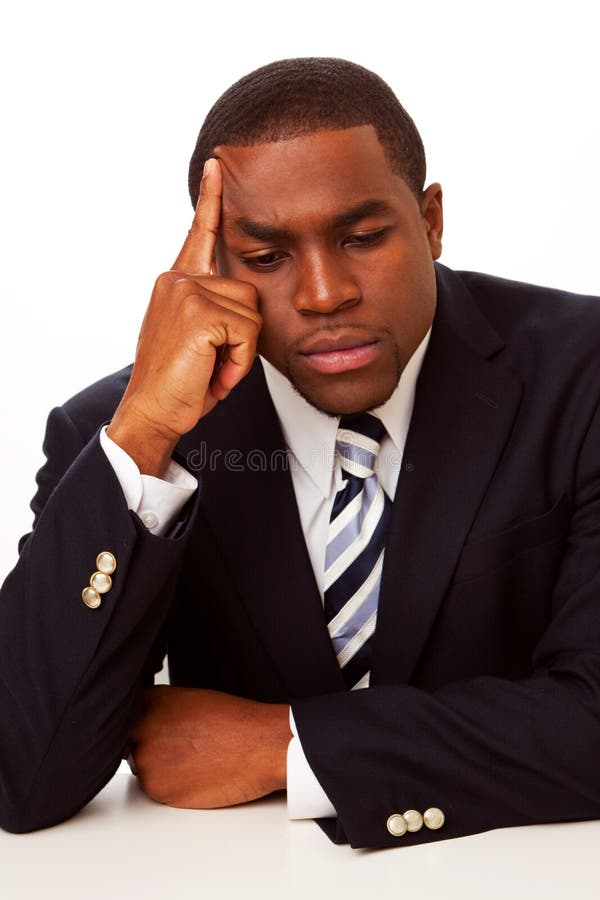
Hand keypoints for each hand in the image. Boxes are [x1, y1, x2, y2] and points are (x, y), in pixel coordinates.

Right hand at [107, 158, 261, 474]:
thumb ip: (214, 310)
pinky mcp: (198, 311)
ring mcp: (186, 292)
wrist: (152, 412)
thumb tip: (244, 301)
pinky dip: (239, 361)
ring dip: (240, 351)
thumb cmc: (178, 383)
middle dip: (242, 335)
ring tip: (210, 368)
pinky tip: (213, 372)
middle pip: (248, 291)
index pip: (198, 235)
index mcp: (177, 283)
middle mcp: (178, 280)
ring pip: (251, 313)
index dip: (209, 200)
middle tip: (214, 363)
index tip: (216, 165)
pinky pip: (247, 332)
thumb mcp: (198, 339)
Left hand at [127, 686, 290, 808]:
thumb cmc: (234, 721)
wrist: (260, 745)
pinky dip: (170, 786)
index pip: (125, 715)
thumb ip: (158, 708)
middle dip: (147, 746)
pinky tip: (194, 775)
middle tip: (180, 747)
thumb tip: (142, 721)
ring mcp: (146, 758)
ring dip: (159, 768)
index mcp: (150, 700)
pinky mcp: (157, 788)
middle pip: (128, 743)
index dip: (140, 724)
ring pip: (141, 768)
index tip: (155, 730)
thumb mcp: (190, 698)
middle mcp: (141, 727)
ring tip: (193, 760)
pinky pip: (154, 790)